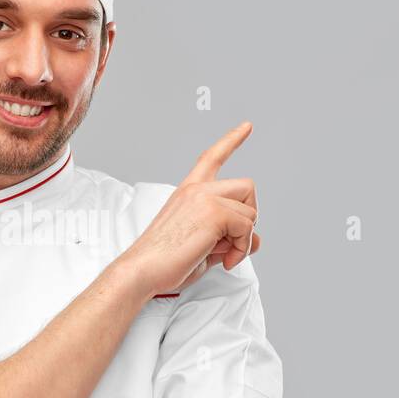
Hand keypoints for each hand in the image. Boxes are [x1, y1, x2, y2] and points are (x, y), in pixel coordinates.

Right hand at [119, 122, 260, 295]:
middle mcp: (196, 190)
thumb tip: (255, 239)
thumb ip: (228, 237)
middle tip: (235, 240)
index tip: (246, 127)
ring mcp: (205, 198)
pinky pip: (248, 228)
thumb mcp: (201, 245)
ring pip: (251, 211)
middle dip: (250, 215)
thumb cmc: (164, 261)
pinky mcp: (214, 213)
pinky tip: (225, 259)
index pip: (212, 157)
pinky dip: (242, 248)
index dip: (232, 140)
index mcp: (188, 192)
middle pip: (247, 187)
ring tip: (225, 255)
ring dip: (245, 239)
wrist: (142, 270)